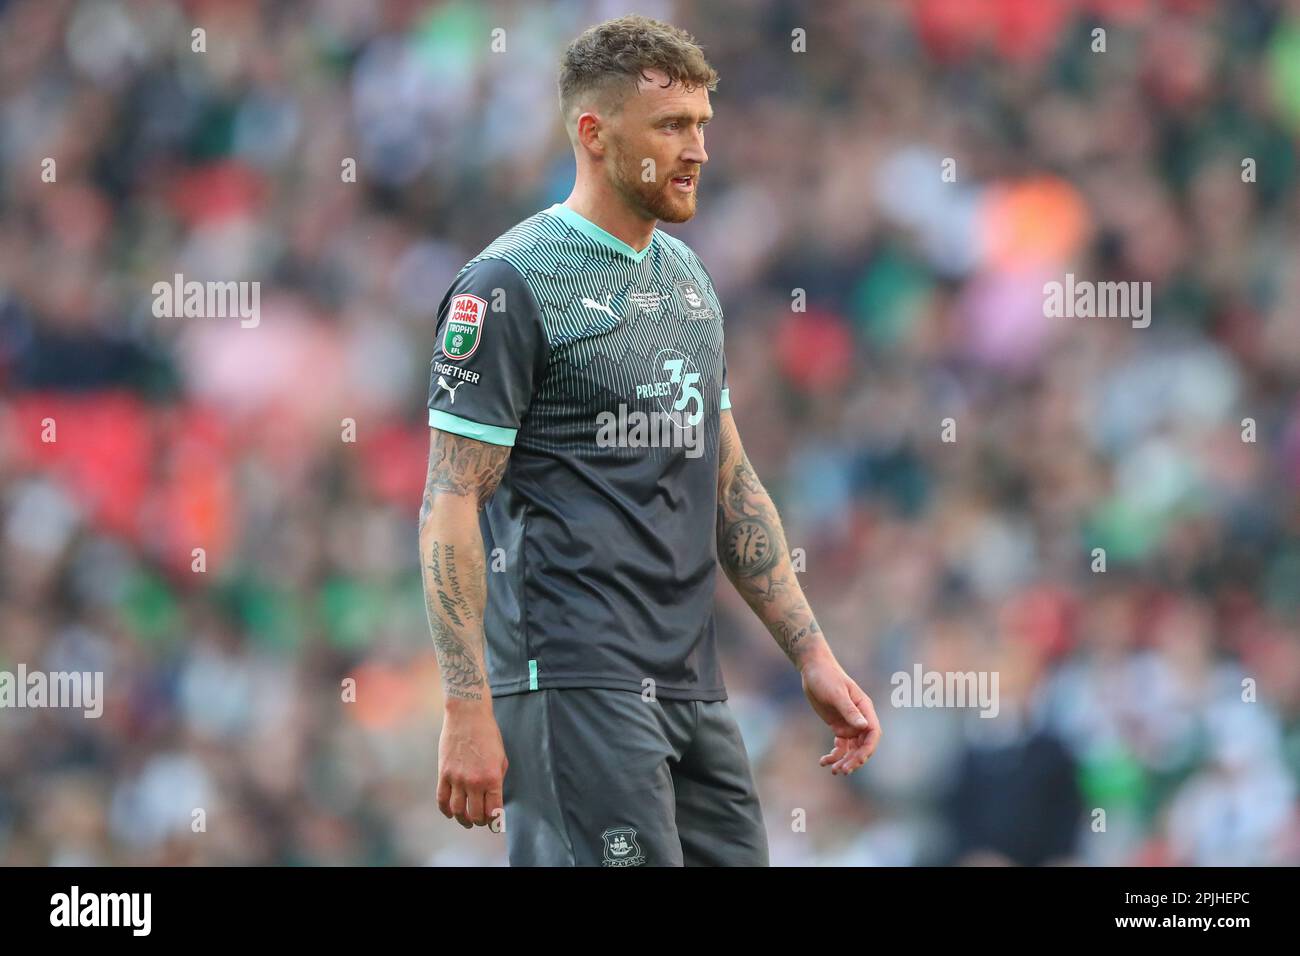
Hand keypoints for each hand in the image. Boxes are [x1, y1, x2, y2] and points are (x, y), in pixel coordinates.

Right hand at [437, 699, 508, 828]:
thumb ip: (498, 779)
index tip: (495, 824)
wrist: (467, 714)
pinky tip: (451, 813)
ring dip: (463, 819)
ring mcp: (457, 778)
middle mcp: (474, 781)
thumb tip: (494, 798)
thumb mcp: (501, 757)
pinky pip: (442, 799)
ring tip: (467, 820)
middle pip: (475, 815)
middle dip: (480, 822)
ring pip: (457, 810)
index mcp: (492, 778)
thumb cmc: (488, 733)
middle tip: (482, 821)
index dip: (495, 821)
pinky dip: (446, 810)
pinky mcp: (443, 773)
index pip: (494, 810)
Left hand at [800, 656, 881, 774]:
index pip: (873, 733)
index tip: (858, 760)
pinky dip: (834, 755)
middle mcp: (860, 719)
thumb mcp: (837, 694)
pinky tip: (824, 761)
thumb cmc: (827, 677)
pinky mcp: (838, 726)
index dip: (868, 749)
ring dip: (845, 760)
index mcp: (865, 709)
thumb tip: (864, 727)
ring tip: (833, 770)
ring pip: (852, 749)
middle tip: (842, 770)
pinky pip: (840, 746)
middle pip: (863, 745)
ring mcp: (849, 724)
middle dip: (855, 759)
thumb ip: (850, 711)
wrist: (813, 670)